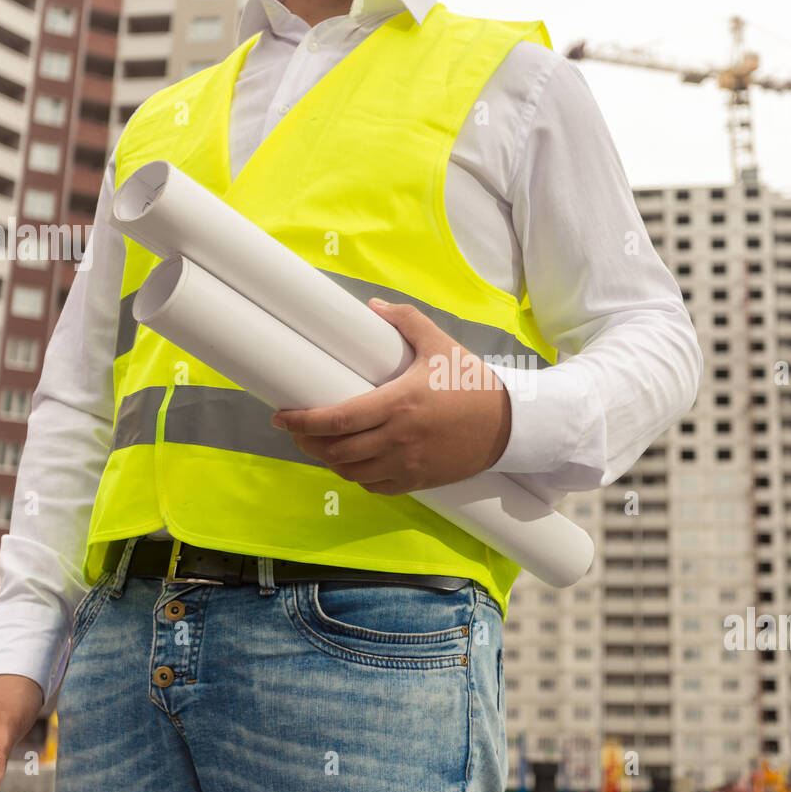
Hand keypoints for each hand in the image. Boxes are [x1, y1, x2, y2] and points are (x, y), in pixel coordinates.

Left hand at [272, 298, 512, 493]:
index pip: (338, 419)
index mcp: (399, 402)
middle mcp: (399, 438)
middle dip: (308, 442)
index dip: (304, 421)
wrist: (508, 424)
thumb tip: (373, 307)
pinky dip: (356, 476)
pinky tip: (352, 462)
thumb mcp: (440, 344)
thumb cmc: (471, 383)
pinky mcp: (418, 481)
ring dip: (329, 460)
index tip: (282, 417)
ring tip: (320, 445)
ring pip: (350, 471)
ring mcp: (407, 463)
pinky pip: (374, 485)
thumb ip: (405, 321)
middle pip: (336, 450)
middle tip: (297, 430)